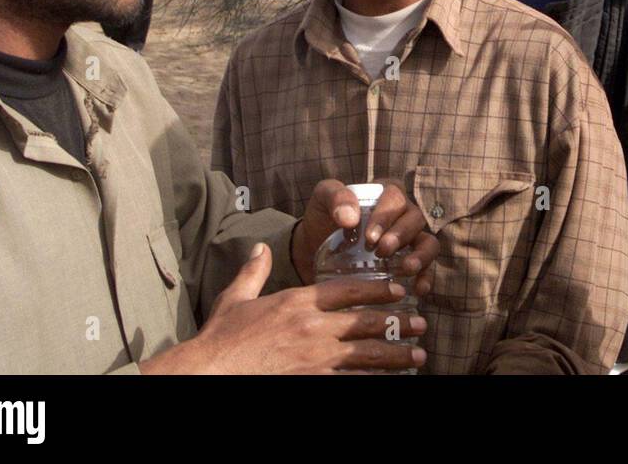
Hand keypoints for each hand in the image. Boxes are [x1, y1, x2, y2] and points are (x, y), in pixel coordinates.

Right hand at [141, 243, 427, 373]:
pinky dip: (373, 378)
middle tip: (420, 323)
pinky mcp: (313, 381)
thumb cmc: (220, 339)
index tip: (398, 290)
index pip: (348, 289)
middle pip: (365, 322)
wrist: (208, 374)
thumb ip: (252, 272)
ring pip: (366, 355)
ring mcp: (314, 358)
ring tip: (418, 356)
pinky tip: (390, 380)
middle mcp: (312, 328)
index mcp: (297, 302)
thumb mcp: (234, 299)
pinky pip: (352, 379)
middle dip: (397, 323)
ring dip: (395, 355)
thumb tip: (259, 247)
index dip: (377, 289)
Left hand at [291, 179, 438, 294]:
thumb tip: (350, 218)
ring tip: (407, 269)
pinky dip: (427, 278)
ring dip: (422, 255)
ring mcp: (409, 240)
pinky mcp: (409, 263)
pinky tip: (419, 290)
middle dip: (401, 235)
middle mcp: (403, 214)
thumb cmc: (322, 219)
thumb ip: (334, 197)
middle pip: (415, 218)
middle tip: (382, 252)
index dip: (386, 216)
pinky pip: (427, 268)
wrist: (314, 250)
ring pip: (429, 242)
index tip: (369, 237)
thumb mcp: (322, 199)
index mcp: (386, 193)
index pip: (395, 197)